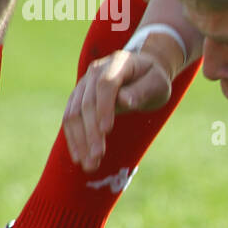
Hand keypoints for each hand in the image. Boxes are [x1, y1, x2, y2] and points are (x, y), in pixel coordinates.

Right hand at [64, 49, 172, 170]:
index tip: (107, 131)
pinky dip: (74, 138)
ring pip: (74, 113)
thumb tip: (124, 100)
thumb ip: (141, 91)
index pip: (106, 84)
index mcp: (117, 63)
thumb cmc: (153, 79)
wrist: (142, 71)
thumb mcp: (157, 83)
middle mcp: (95, 71)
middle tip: (97, 157)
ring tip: (89, 164)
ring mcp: (84, 84)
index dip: (104, 107)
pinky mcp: (78, 98)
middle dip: (91, 132)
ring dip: (80, 140)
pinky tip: (79, 157)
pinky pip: (70, 119)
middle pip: (87, 103)